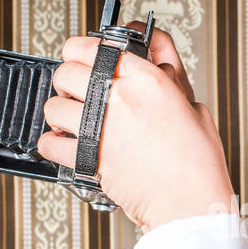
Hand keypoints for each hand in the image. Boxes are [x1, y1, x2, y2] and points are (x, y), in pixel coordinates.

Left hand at [37, 21, 235, 230]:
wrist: (189, 202)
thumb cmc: (197, 163)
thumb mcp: (194, 109)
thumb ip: (171, 87)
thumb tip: (161, 77)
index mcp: (147, 79)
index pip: (95, 46)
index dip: (81, 50)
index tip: (81, 57)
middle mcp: (119, 98)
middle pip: (66, 71)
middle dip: (67, 80)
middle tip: (74, 91)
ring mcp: (100, 127)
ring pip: (53, 106)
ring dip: (58, 112)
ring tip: (70, 121)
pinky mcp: (88, 157)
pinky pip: (50, 143)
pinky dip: (52, 144)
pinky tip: (64, 145)